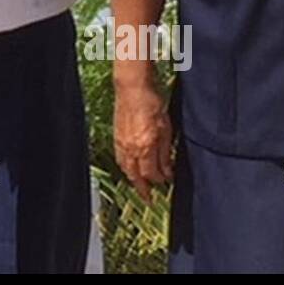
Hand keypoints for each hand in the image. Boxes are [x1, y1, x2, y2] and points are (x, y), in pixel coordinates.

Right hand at [114, 80, 173, 202]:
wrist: (132, 86)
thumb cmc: (152, 102)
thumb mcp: (166, 128)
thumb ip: (166, 152)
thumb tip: (167, 170)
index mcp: (145, 146)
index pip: (152, 174)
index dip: (160, 180)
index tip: (167, 182)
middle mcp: (131, 148)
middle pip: (135, 176)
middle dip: (143, 188)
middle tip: (149, 198)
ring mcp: (121, 142)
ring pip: (125, 168)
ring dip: (132, 179)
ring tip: (139, 185)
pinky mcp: (116, 136)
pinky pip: (119, 158)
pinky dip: (125, 167)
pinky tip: (129, 167)